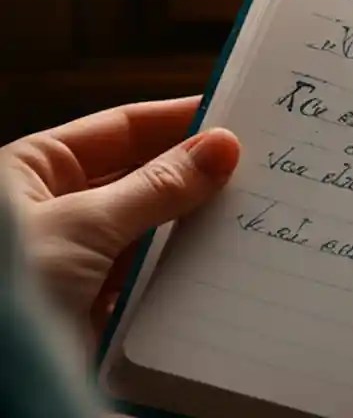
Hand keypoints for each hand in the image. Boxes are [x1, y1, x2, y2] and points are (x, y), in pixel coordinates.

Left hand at [1, 96, 238, 341]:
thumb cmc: (8, 287)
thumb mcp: (85, 223)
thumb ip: (159, 185)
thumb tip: (222, 147)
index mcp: (34, 170)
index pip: (122, 129)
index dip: (178, 121)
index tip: (236, 117)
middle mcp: (56, 209)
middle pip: (142, 178)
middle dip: (194, 176)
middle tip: (257, 167)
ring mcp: (78, 259)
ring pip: (152, 230)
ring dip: (193, 227)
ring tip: (250, 213)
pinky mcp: (97, 306)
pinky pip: (152, 278)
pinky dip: (184, 273)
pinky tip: (224, 263)